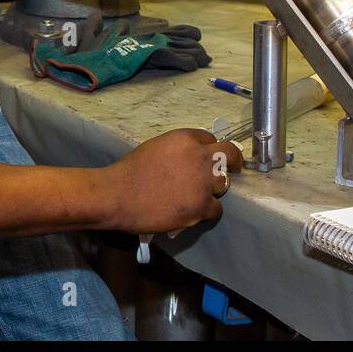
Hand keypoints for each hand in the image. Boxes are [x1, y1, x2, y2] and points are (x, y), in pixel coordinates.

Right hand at [103, 128, 243, 233]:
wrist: (117, 196)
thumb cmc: (129, 171)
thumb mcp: (156, 147)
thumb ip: (178, 151)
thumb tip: (189, 159)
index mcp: (185, 139)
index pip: (210, 138)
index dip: (210, 148)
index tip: (210, 156)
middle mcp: (199, 157)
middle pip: (229, 155)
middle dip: (233, 160)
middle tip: (235, 167)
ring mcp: (202, 183)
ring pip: (224, 184)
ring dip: (215, 189)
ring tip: (201, 195)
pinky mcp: (200, 207)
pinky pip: (216, 209)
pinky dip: (208, 211)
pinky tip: (197, 212)